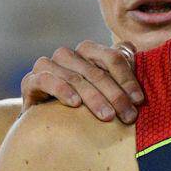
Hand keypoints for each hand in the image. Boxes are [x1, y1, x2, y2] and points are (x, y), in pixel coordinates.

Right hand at [20, 40, 143, 122]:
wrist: (46, 121)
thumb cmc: (82, 105)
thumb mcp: (104, 89)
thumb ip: (120, 68)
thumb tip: (131, 48)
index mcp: (88, 52)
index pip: (112, 57)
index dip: (127, 78)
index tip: (139, 101)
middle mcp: (68, 55)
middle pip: (96, 71)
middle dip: (115, 94)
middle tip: (128, 116)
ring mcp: (48, 66)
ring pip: (74, 77)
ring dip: (93, 97)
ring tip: (107, 116)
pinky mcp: (31, 81)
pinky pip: (46, 80)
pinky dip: (62, 90)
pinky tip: (75, 104)